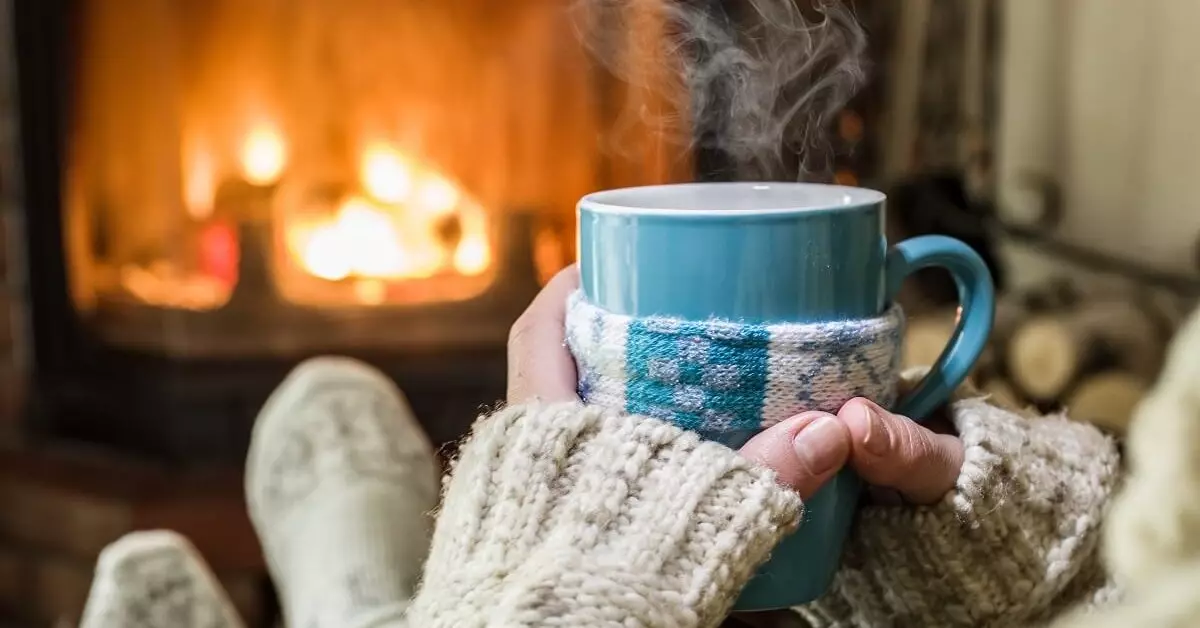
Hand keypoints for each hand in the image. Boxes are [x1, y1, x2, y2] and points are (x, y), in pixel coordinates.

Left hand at [507, 266, 962, 502]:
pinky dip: (607, 446)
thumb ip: (766, 473)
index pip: (541, 330)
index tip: (610, 263)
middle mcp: (522, 451)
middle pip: (551, 366)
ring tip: (661, 375)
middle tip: (653, 316)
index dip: (573, 289)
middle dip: (600, 338)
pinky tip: (653, 450)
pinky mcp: (537, 524)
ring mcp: (525, 487)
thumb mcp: (699, 518)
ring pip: (560, 416)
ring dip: (604, 391)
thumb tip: (831, 430)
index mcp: (542, 428)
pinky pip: (569, 463)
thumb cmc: (605, 583)